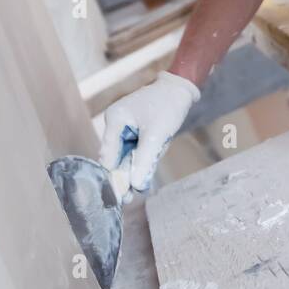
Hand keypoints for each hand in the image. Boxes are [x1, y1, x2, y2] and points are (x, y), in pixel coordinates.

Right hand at [98, 70, 200, 196]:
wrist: (180, 89)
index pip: (108, 156)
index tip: (117, 197)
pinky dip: (140, 162)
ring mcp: (123, 128)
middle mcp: (115, 125)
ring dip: (133, 170)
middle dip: (122, 177)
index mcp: (115, 120)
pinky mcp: (133, 132)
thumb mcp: (157, 135)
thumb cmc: (168, 106)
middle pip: (115, 158)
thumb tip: (134, 186)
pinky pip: (134, 152)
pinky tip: (143, 176)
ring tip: (135, 191)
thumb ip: (144, 160)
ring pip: (125, 157)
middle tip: (127, 199)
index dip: (112, 177)